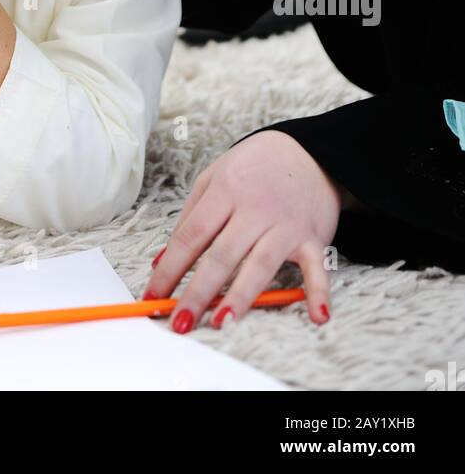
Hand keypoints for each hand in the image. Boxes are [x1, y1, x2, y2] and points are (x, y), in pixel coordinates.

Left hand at [144, 131, 341, 330]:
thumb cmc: (255, 168)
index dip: (170, 268)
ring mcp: (285, 224)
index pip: (191, 235)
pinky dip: (318, 292)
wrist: (307, 151)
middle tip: (179, 321)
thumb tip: (161, 260)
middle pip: (221, 255)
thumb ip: (189, 217)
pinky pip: (317, 268)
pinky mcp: (313, 237)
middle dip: (197, 292)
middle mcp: (255, 209)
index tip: (154, 295)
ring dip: (241, 296)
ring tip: (220, 322)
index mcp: (225, 191)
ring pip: (260, 265)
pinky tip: (317, 316)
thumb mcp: (215, 176)